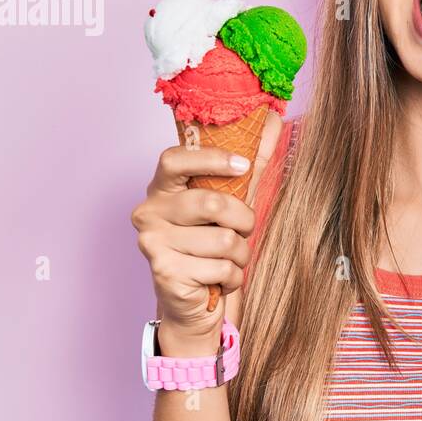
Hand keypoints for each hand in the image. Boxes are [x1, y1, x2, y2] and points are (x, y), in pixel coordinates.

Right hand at [130, 112, 284, 351]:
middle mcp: (148, 211)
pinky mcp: (164, 272)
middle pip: (212, 203)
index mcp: (161, 187)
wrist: (193, 302)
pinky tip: (219, 279)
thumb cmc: (212, 243)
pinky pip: (221, 268)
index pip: (174, 159)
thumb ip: (251, 160)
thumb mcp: (233, 200)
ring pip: (223, 240)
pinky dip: (232, 277)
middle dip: (243, 221)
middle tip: (242, 232)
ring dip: (240, 254)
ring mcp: (152, 242)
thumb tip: (273, 118)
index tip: (242, 166)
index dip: (211, 159)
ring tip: (229, 260)